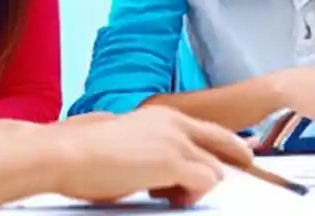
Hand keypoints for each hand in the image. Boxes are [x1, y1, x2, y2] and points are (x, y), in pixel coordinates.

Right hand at [43, 106, 253, 206]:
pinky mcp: (174, 162)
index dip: (225, 143)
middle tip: (246, 167)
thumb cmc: (84, 154)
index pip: (205, 129)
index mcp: (161, 116)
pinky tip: (169, 198)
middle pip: (222, 141)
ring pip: (214, 169)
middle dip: (236, 157)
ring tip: (170, 196)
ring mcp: (176, 141)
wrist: (68, 153)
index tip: (239, 152)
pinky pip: (205, 182)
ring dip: (199, 187)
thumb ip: (149, 150)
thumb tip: (154, 171)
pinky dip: (193, 195)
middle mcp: (174, 123)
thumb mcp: (125, 144)